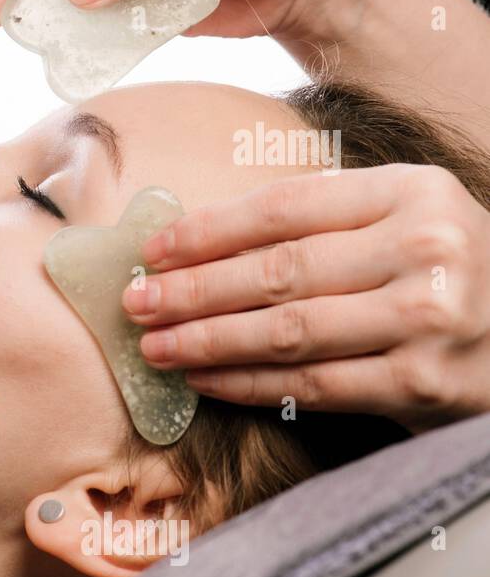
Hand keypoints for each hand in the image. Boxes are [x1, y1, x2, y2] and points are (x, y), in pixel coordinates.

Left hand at [119, 165, 489, 431]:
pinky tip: (202, 379)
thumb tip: (198, 239)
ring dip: (206, 340)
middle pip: (278, 271)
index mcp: (410, 192)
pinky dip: (246, 383)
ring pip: (287, 331)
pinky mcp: (421, 383)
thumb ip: (320, 219)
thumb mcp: (400, 217)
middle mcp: (423, 249)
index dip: (207, 231)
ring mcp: (426, 319)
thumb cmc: (442, 268)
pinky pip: (311, 385)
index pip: (284, 209)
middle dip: (192, 290)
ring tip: (153, 346)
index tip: (152, 251)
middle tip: (135, 302)